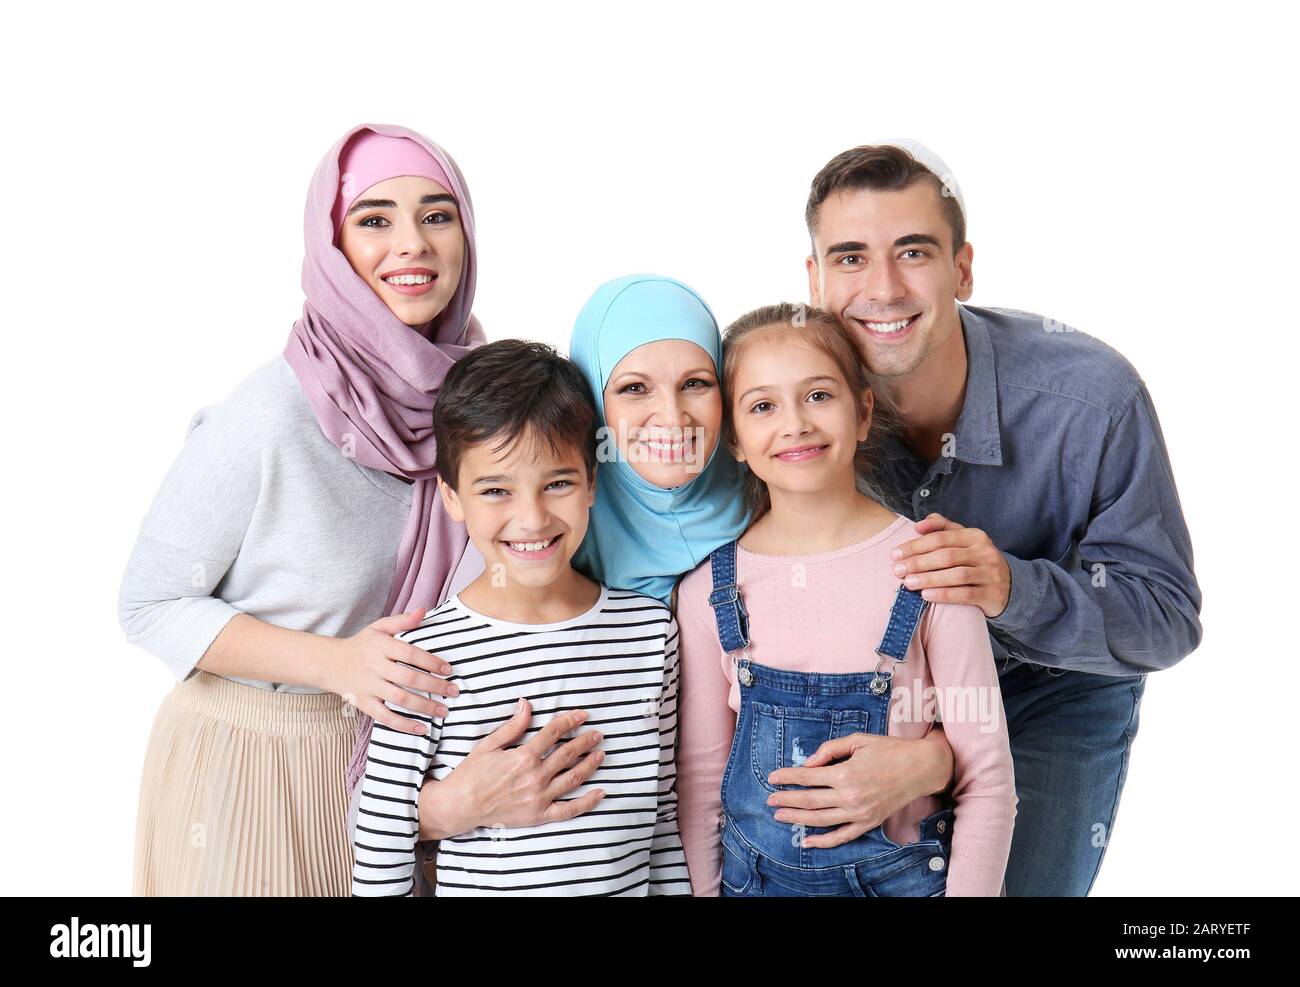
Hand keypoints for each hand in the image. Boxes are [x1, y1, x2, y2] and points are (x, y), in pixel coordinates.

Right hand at [321, 608, 458, 735]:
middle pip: (408, 678)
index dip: (431, 662)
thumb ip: (402, 621)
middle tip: (454, 692)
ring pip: (399, 699)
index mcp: (380, 645)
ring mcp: (368, 687)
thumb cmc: (362, 644)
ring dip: (424, 706)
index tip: (449, 670)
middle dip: (434, 686)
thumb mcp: (379, 627)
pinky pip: (385, 717)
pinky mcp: (363, 704)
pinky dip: (404, 725)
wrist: (330, 663)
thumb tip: (424, 611)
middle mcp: (374, 666)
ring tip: (444, 711)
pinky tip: (422, 729)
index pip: (410, 653)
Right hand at [418, 699, 606, 838]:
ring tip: (601, 754)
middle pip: (568, 754)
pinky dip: (587, 802)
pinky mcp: (539, 815)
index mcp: (524, 757)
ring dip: (590, 765)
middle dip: (585, 741)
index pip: (554, 733)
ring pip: (573, 778)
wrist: (460, 806)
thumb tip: (526, 704)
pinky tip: (601, 792)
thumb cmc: (471, 774)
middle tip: (598, 734)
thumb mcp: (489, 745)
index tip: (582, 715)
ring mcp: (539, 798)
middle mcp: (535, 777)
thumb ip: (512, 726)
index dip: (570, 721)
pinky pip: (569, 810)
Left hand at [765, 730, 953, 847]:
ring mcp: (859, 813)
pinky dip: (823, 842)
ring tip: (779, 815)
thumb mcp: (857, 740)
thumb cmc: (888, 750)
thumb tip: (807, 762)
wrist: (920, 768)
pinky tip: (807, 841)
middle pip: (809, 801)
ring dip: (797, 819)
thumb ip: (829, 749)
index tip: (773, 777)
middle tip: (770, 799)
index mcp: (845, 773)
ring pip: (820, 820)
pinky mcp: (868, 823)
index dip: (787, 777)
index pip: (807, 777)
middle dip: (786, 800)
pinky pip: (842, 836)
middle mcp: (850, 797)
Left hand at [892, 512, 1010, 617]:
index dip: (916, 545)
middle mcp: (985, 552)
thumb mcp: (964, 541)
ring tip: (908, 583)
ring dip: (928, 579)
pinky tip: (926, 595)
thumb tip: (919, 525)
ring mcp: (991, 574)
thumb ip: (942, 528)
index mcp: (976, 536)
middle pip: (946, 556)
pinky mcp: (992, 594)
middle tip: (897, 570)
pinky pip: (965, 594)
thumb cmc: (976, 561)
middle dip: (918, 562)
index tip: (895, 554)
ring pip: (956, 575)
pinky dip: (944, 594)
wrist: (1008, 586)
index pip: (941, 538)